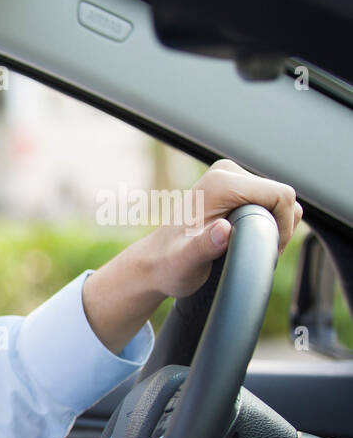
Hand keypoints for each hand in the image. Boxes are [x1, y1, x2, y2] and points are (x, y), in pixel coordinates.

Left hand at [139, 158, 301, 299]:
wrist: (155, 263)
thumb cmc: (170, 265)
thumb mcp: (187, 261)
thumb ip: (204, 246)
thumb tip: (223, 230)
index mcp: (222, 182)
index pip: (281, 196)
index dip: (283, 227)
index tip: (264, 250)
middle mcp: (227, 173)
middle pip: (282, 198)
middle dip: (277, 228)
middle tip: (250, 252)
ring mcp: (230, 178)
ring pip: (278, 201)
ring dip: (272, 227)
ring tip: (245, 247)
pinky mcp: (233, 187)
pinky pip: (268, 203)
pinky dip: (265, 222)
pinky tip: (244, 239)